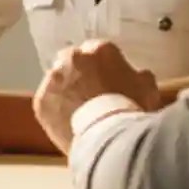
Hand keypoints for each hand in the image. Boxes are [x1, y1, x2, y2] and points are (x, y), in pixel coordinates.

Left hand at [33, 40, 158, 154]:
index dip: (103, 66)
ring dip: (66, 90)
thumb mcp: (147, 88)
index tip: (106, 79)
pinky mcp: (42, 100)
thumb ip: (139, 76)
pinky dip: (55, 109)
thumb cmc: (131, 110)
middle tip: (90, 93)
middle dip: (80, 73)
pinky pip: (47, 102)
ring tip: (78, 110)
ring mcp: (54, 79)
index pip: (98, 50)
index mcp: (99, 49)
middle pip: (74, 61)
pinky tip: (67, 122)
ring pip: (58, 81)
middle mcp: (73, 57)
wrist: (108, 138)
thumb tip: (138, 76)